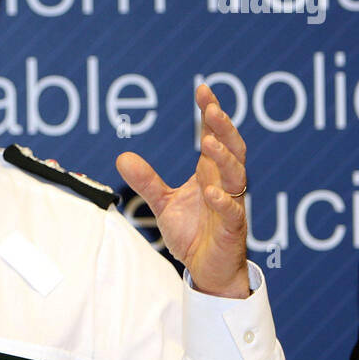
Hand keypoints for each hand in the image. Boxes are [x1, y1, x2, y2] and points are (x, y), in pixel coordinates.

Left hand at [115, 83, 249, 297]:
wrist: (207, 270)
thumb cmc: (193, 233)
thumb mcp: (164, 203)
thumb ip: (147, 180)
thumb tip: (122, 156)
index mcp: (210, 173)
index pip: (215, 136)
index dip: (211, 114)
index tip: (203, 90)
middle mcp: (224, 184)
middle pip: (232, 149)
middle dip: (224, 128)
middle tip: (212, 109)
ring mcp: (231, 205)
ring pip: (236, 176)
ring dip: (223, 158)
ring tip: (208, 143)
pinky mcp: (232, 229)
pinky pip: (232, 212)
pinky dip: (223, 201)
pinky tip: (211, 192)